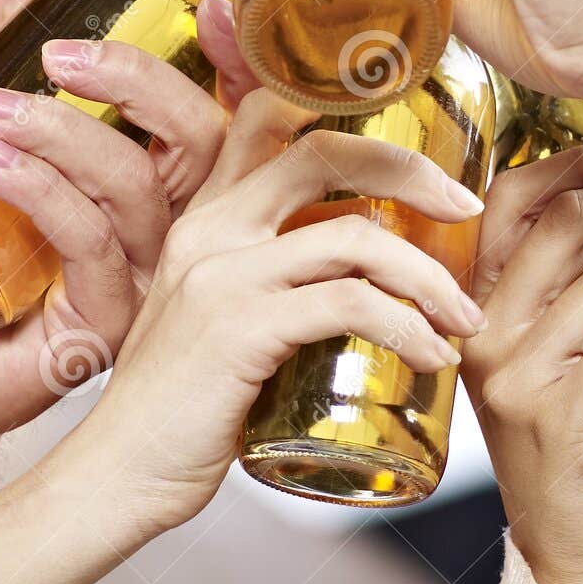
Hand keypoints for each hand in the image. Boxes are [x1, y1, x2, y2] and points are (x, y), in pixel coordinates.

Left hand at [0, 0, 250, 568]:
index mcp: (152, 185)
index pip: (218, 111)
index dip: (229, 55)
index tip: (205, 0)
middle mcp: (165, 232)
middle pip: (200, 141)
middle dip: (139, 82)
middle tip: (56, 53)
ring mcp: (144, 285)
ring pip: (144, 189)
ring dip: (67, 133)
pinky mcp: (106, 329)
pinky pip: (95, 246)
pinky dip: (46, 192)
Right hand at [67, 89, 487, 536]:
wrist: (118, 475)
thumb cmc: (178, 412)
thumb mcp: (211, 321)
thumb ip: (266, 286)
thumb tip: (355, 283)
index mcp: (205, 218)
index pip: (268, 118)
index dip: (342, 108)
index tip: (413, 153)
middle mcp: (209, 229)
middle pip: (325, 152)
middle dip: (411, 171)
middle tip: (464, 211)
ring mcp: (221, 275)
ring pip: (355, 237)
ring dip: (429, 276)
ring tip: (463, 318)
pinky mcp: (237, 328)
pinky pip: (348, 305)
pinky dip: (407, 328)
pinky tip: (431, 356)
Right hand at [463, 148, 582, 583]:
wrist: (571, 563)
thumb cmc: (579, 453)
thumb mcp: (558, 359)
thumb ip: (578, 292)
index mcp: (470, 303)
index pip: (510, 197)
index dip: (582, 164)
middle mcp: (477, 332)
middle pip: (565, 223)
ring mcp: (512, 377)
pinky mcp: (556, 420)